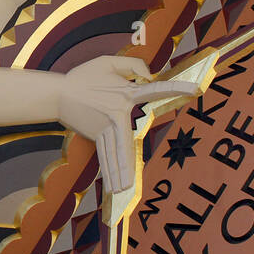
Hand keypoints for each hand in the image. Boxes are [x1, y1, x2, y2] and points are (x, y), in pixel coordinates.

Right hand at [58, 56, 201, 193]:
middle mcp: (117, 114)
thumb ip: (133, 64)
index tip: (196, 89)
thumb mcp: (107, 61)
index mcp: (125, 93)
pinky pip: (106, 155)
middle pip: (128, 143)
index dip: (176, 87)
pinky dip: (110, 170)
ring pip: (115, 154)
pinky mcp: (96, 135)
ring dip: (117, 174)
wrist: (57, 94)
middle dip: (136, 156)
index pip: (156, 90)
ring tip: (121, 192)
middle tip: (150, 169)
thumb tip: (149, 76)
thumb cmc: (83, 76)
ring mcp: (105, 128)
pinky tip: (113, 186)